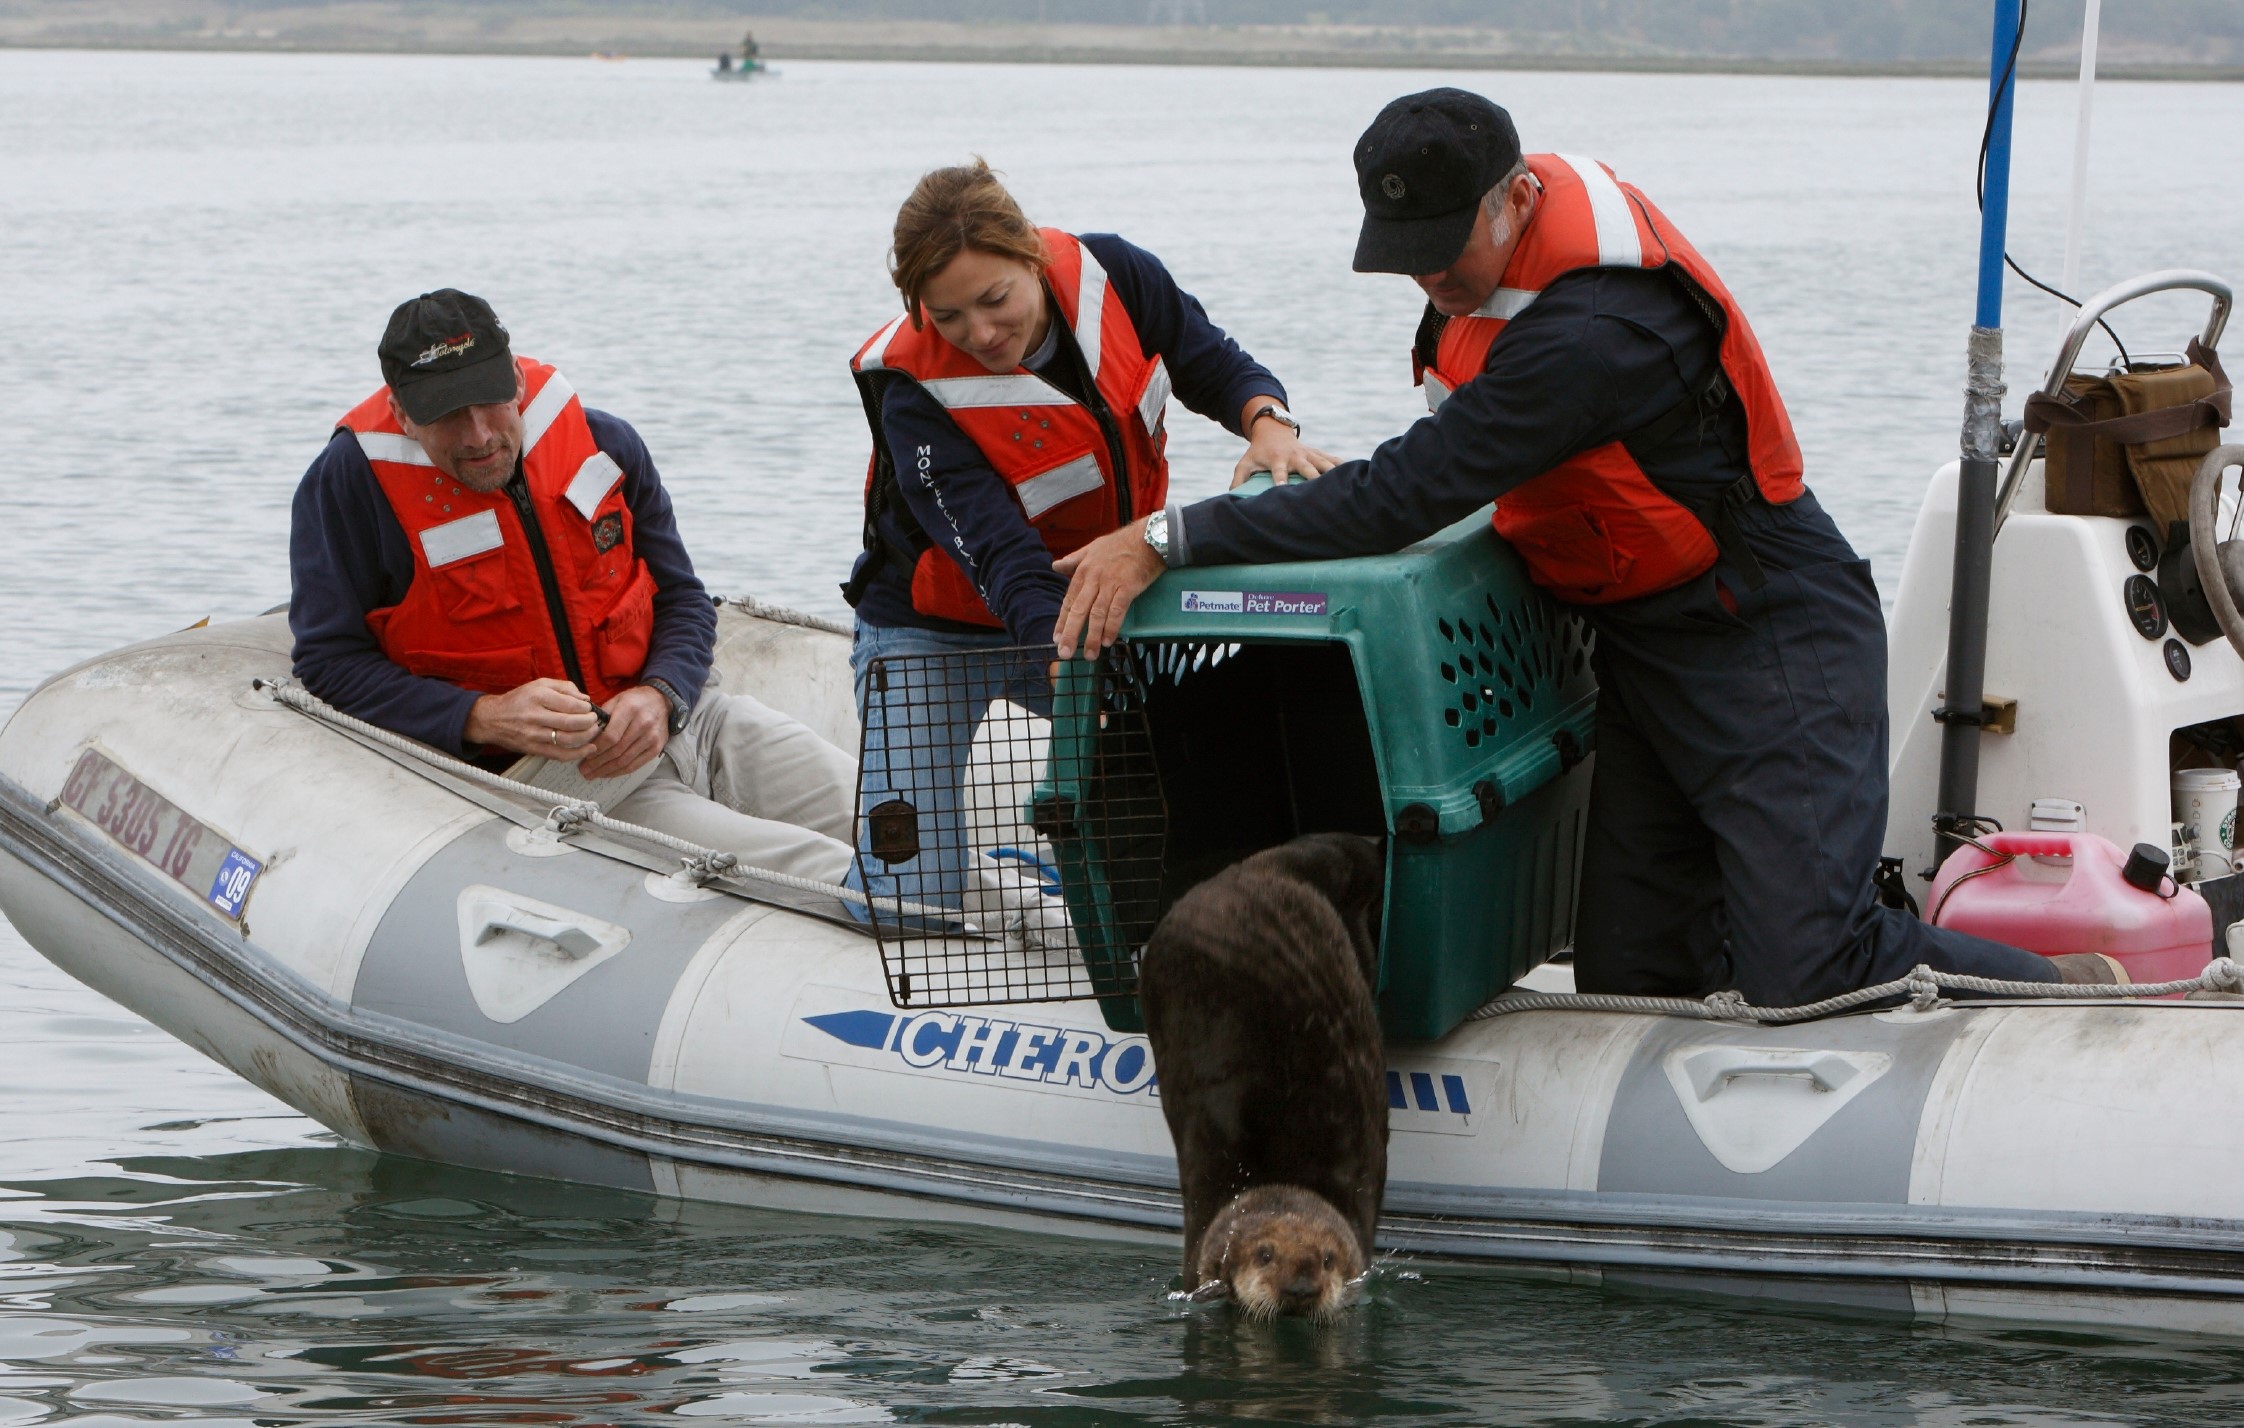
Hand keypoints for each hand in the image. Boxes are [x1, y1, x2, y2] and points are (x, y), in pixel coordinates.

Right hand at [464, 678, 601, 758]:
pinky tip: (589, 749)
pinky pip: (559, 755)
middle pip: (571, 723)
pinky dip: (577, 754)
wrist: (492, 718)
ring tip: (593, 731)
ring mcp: (534, 734)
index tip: (589, 708)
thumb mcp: (539, 685)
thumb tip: (585, 699)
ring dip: (587, 736)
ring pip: (567, 739)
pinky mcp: (534, 749)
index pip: (570, 704)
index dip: (585, 708)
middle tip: (594, 720)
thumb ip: (564, 688)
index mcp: (538, 697)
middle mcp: (535, 716)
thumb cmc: (518, 700)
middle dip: (589, 722)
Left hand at [577, 684, 671, 779]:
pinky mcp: (656, 748)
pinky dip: (620, 772)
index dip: (597, 749)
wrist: (660, 701)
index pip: (611, 736)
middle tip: (584, 770)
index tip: (585, 755)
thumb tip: (586, 736)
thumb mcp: (616, 700)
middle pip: (617, 750)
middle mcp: (643, 724)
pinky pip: (636, 765)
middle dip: (598, 763)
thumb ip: (602, 717)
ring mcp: (651, 738)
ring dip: (607, 770)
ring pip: (625, 760)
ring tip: (593, 774)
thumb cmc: (633, 701)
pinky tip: (608, 773)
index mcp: (629, 710)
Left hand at [1053, 518, 1164, 660]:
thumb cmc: (1121, 543)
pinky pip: (1117, 611)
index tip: (1056, 638)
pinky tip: (1108, 641)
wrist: (1148, 538)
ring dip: (1092, 637)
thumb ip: (1074, 560)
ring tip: (1089, 654)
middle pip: (1079, 610)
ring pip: (1097, 614)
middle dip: (1071, 634)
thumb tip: (1055, 566)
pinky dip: (1111, 627)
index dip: (1062, 621)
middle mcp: (1094, 578)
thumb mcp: (1092, 547)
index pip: (1069, 601)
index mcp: (1084, 571)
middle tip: (1065, 653)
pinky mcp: (1127, 587)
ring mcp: (1110, 583)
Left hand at [1231, 402, 1338, 489]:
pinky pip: (1332, 459)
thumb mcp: (1245, 463)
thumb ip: (1238, 480)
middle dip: (1314, 478)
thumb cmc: (1257, 452)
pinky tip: (1356, 472)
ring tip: (1345, 484)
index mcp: (1277, 459)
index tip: (1284, 489)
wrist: (1273, 430)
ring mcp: (1308, 453)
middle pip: (1307, 468)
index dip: (1282, 480)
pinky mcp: (1316, 452)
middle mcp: (1295, 456)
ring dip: (1333, 473)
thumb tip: (1232, 498)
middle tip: (1322, 492)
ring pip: (1323, 463)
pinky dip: (1342, 465)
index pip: (1279, 472)